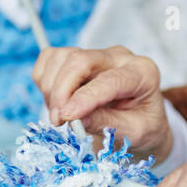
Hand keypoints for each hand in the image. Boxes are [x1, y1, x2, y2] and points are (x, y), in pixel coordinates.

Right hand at [32, 45, 170, 159]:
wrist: (137, 122)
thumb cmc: (141, 128)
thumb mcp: (134, 133)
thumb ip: (108, 124)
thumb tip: (78, 119)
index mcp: (142, 73)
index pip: (109, 80)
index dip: (85, 98)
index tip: (67, 117)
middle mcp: (119, 57)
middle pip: (80, 60)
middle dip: (62, 91)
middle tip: (58, 120)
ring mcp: (97, 54)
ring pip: (61, 58)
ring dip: (51, 88)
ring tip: (59, 115)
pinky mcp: (77, 56)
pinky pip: (50, 58)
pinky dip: (44, 79)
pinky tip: (55, 101)